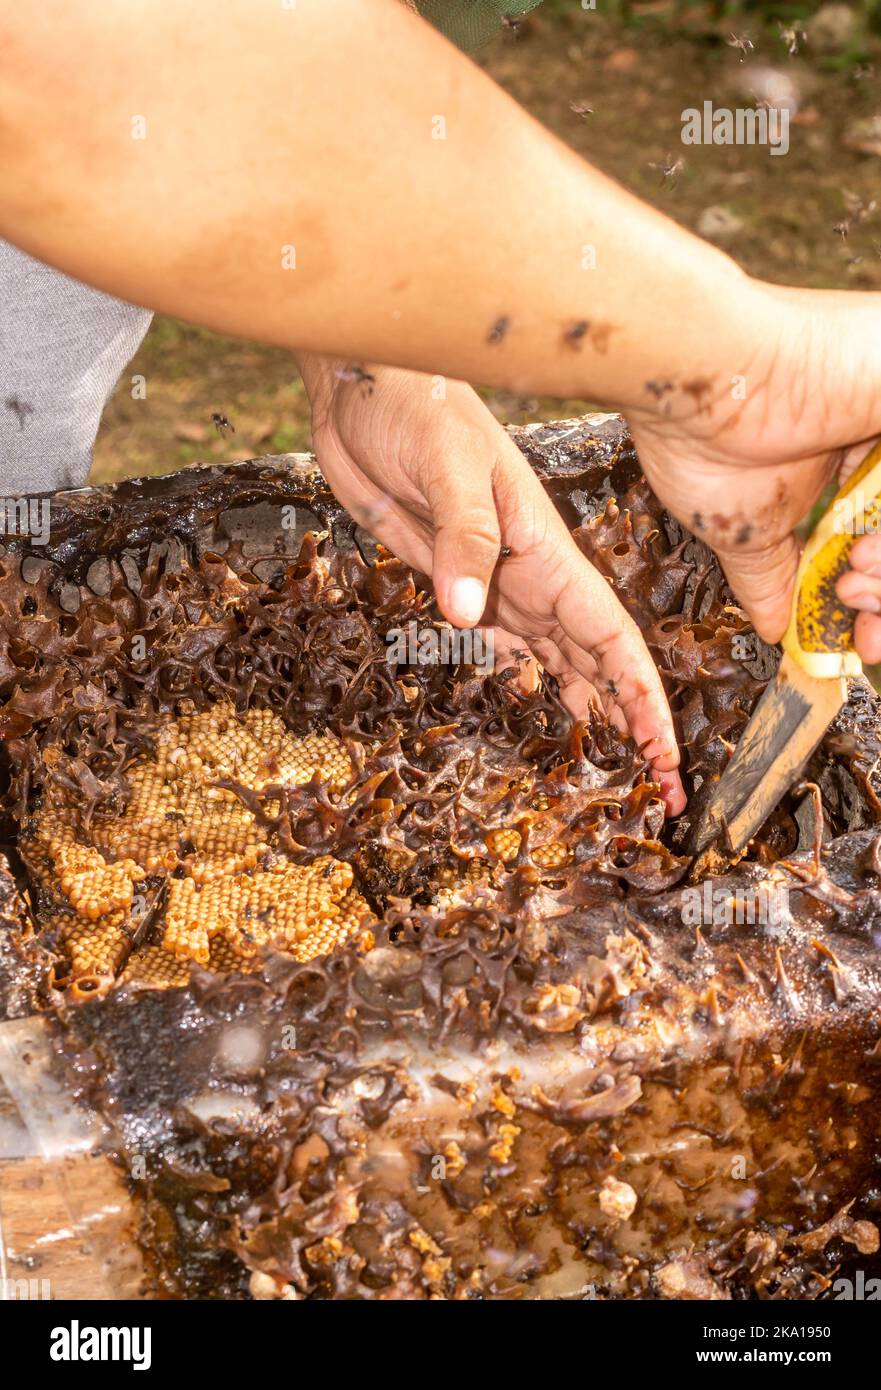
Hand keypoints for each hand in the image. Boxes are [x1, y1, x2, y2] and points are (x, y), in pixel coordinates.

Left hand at [297, 355, 684, 812]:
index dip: (640, 696)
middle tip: (656, 786)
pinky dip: (531, 676)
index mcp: (543, 548)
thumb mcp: (443, 464)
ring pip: (559, 654)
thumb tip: (470, 617)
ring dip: (589, 705)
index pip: (610, 635)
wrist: (364, 383)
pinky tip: (539, 703)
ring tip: (611, 762)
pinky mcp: (454, 574)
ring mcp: (496, 576)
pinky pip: (506, 639)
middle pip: (596, 658)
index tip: (663, 753)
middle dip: (631, 721)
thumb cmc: (414, 404)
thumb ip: (462, 537)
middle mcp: (532, 571)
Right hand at [626, 282, 880, 659]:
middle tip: (862, 621)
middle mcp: (880, 426)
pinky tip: (861, 554)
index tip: (860, 630)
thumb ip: (771, 578)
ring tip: (851, 582)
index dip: (875, 585)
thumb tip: (775, 629)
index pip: (879, 528)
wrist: (692, 376)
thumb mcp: (746, 531)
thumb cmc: (703, 434)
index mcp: (853, 447)